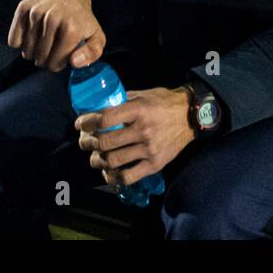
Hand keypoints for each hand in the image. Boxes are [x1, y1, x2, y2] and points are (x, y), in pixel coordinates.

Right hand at [7, 0, 103, 70]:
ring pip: (26, 51)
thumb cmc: (81, 21)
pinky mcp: (24, 8)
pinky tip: (32, 36)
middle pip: (40, 58)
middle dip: (46, 60)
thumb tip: (74, 62)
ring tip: (44, 43)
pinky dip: (20, 43)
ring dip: (33, 52)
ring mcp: (36, 12)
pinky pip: (14, 41)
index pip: (55, 63)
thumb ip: (92, 53)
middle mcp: (52, 18)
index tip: (63, 56)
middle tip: (52, 50)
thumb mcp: (96, 37)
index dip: (58, 64)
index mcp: (72, 28)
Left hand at [76, 87, 193, 186]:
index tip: (80, 124)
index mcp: (139, 110)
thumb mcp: (144, 95)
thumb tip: (100, 106)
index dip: (87, 123)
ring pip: (113, 161)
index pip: (105, 119)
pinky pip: (129, 176)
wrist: (192, 115)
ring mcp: (150, 149)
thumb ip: (123, 100)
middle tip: (83, 142)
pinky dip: (114, 177)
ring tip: (94, 158)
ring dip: (97, 161)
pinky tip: (109, 173)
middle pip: (105, 142)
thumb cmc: (165, 102)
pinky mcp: (155, 164)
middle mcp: (143, 130)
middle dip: (87, 143)